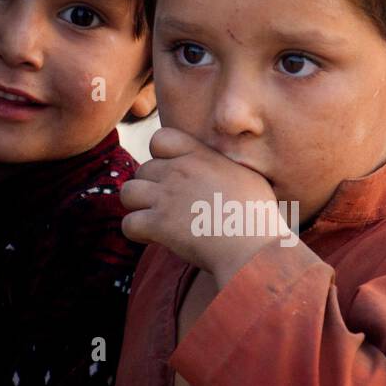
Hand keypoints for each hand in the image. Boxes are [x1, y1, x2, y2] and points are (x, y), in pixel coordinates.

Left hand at [120, 127, 289, 285]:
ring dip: (137, 207)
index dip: (160, 156)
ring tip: (154, 220)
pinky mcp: (159, 224)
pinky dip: (137, 233)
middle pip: (143, 170)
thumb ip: (222, 166)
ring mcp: (166, 196)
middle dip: (151, 187)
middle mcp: (179, 171)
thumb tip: (217, 170)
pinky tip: (154, 238)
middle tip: (168, 207)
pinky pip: (128, 224)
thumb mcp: (246, 176)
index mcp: (200, 155)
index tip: (173, 174)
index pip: (160, 138)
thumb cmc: (258, 217)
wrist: (254, 247)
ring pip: (128, 193)